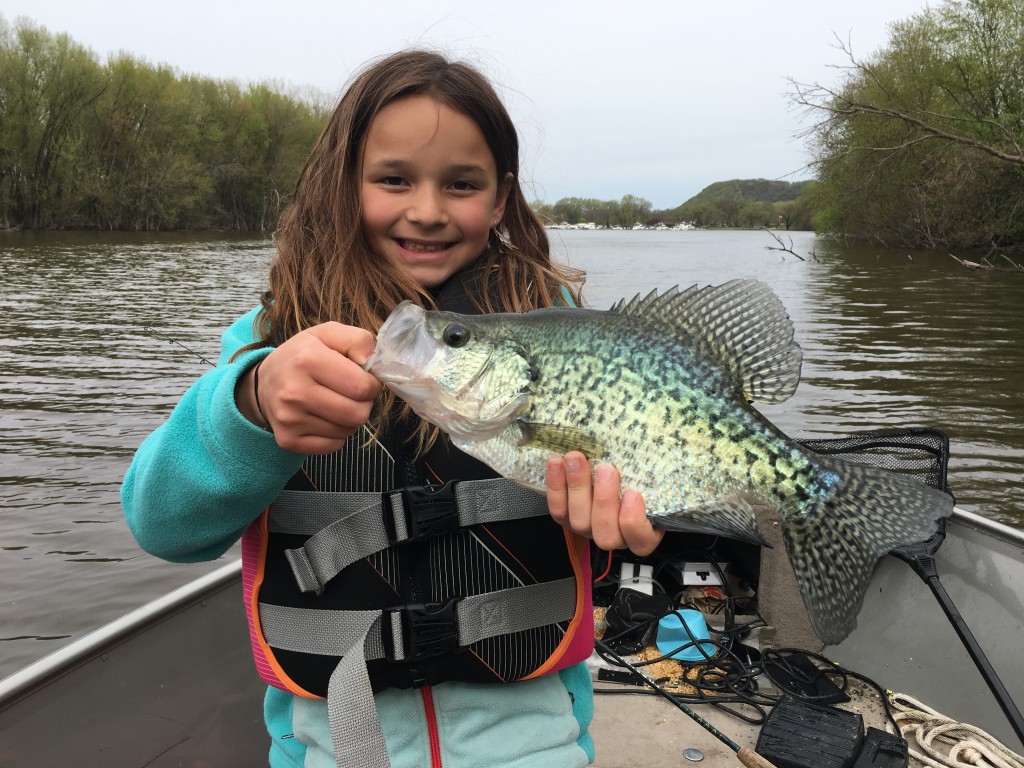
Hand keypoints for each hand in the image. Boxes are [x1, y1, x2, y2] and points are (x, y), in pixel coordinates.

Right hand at [236, 322, 380, 453]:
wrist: (264, 383)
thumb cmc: (303, 356)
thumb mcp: (328, 334)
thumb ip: (358, 340)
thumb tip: (372, 363)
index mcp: (307, 359)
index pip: (362, 387)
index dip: (371, 384)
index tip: (363, 379)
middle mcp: (295, 391)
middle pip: (358, 414)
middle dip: (363, 404)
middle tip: (351, 393)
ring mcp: (290, 419)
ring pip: (348, 431)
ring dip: (350, 418)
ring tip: (336, 403)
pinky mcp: (288, 440)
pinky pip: (334, 445)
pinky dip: (336, 434)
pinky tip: (325, 417)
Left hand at [545, 451, 663, 555]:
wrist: (616, 473)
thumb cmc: (643, 478)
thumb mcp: (654, 479)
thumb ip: (655, 476)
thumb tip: (653, 452)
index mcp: (643, 533)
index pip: (641, 541)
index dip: (634, 522)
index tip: (632, 494)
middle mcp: (615, 536)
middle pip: (606, 534)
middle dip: (604, 500)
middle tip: (605, 469)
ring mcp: (589, 529)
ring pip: (579, 523)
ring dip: (577, 488)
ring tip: (576, 459)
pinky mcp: (567, 518)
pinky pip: (558, 510)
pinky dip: (556, 487)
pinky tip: (557, 463)